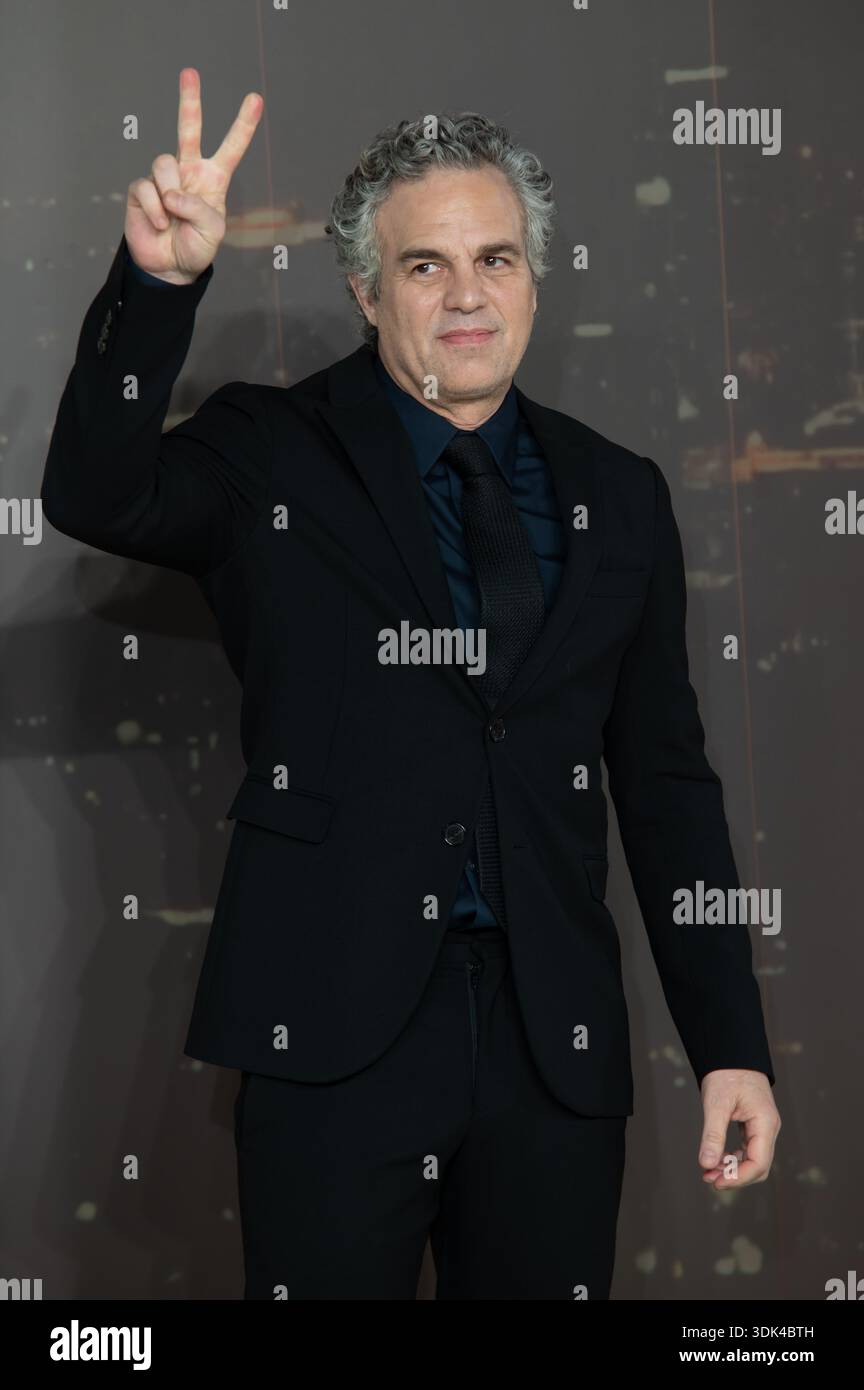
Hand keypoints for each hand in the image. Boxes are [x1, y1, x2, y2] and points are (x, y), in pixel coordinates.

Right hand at [124, 67, 262, 283]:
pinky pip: (146, 188)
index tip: (255, 99)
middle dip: (189, 100)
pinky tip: (159, 223)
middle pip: (188, 129)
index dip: (243, 125)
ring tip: (171, 215)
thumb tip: (172, 192)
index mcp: (213, 179)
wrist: (169, 267)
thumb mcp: (213, 231)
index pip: (231, 148)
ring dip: (169, 192)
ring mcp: (164, 179)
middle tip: (190, 72)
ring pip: (164, 163)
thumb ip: (199, 208)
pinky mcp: (142, 190)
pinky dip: (154, 209)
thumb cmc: (196, 247)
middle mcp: (188, 172)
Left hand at [698, 1069, 780, 1189]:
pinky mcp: (754, 1127)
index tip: (715, 1182)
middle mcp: (769, 1129)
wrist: (732, 1054)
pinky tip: (716, 1159)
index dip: (738, 1178)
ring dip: (732, 1169)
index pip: (758, 1163)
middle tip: (708, 1179)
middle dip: (734, 1176)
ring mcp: (763, 1128)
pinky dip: (732, 1158)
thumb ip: (712, 1135)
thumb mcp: (716, 1103)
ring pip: (753, 1160)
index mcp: (766, 1124)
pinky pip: (748, 1150)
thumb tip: (705, 1165)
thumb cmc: (726, 1074)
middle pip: (758, 1166)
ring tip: (708, 1171)